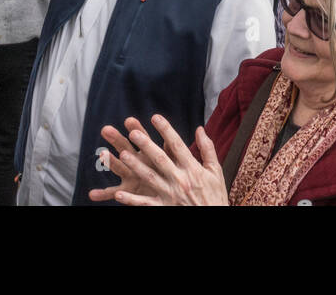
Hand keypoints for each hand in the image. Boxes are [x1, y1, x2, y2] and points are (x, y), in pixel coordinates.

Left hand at [87, 114, 228, 205]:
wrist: (215, 219)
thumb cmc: (215, 196)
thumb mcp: (216, 171)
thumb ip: (207, 149)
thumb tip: (200, 129)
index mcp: (193, 168)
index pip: (177, 145)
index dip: (166, 130)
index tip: (155, 117)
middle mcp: (181, 180)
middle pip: (160, 159)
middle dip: (147, 145)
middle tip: (133, 133)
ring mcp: (171, 195)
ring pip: (150, 178)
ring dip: (136, 167)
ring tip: (123, 155)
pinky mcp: (164, 208)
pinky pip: (145, 204)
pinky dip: (132, 200)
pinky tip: (118, 193)